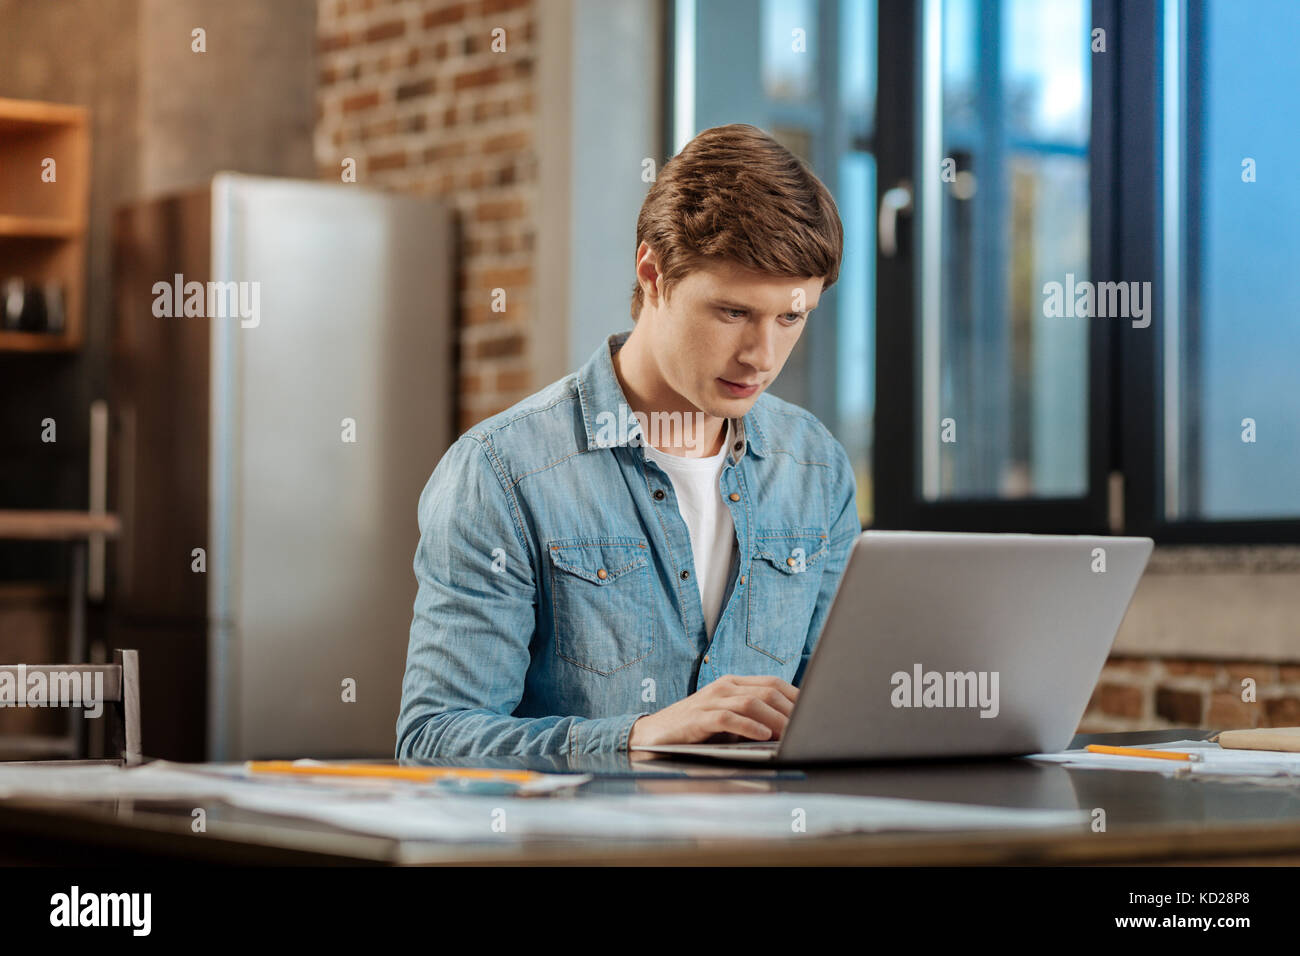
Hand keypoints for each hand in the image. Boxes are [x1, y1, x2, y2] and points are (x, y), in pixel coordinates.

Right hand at [628, 675, 798, 746]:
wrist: (654, 733)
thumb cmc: (695, 728)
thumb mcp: (728, 718)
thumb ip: (752, 717)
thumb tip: (789, 728)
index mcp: (733, 683)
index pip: (773, 683)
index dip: (796, 696)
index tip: (814, 711)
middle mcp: (724, 686)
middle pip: (768, 691)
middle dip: (791, 710)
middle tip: (807, 726)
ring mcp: (711, 700)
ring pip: (752, 703)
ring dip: (776, 720)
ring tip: (791, 734)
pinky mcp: (699, 718)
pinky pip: (728, 718)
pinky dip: (749, 727)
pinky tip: (763, 737)